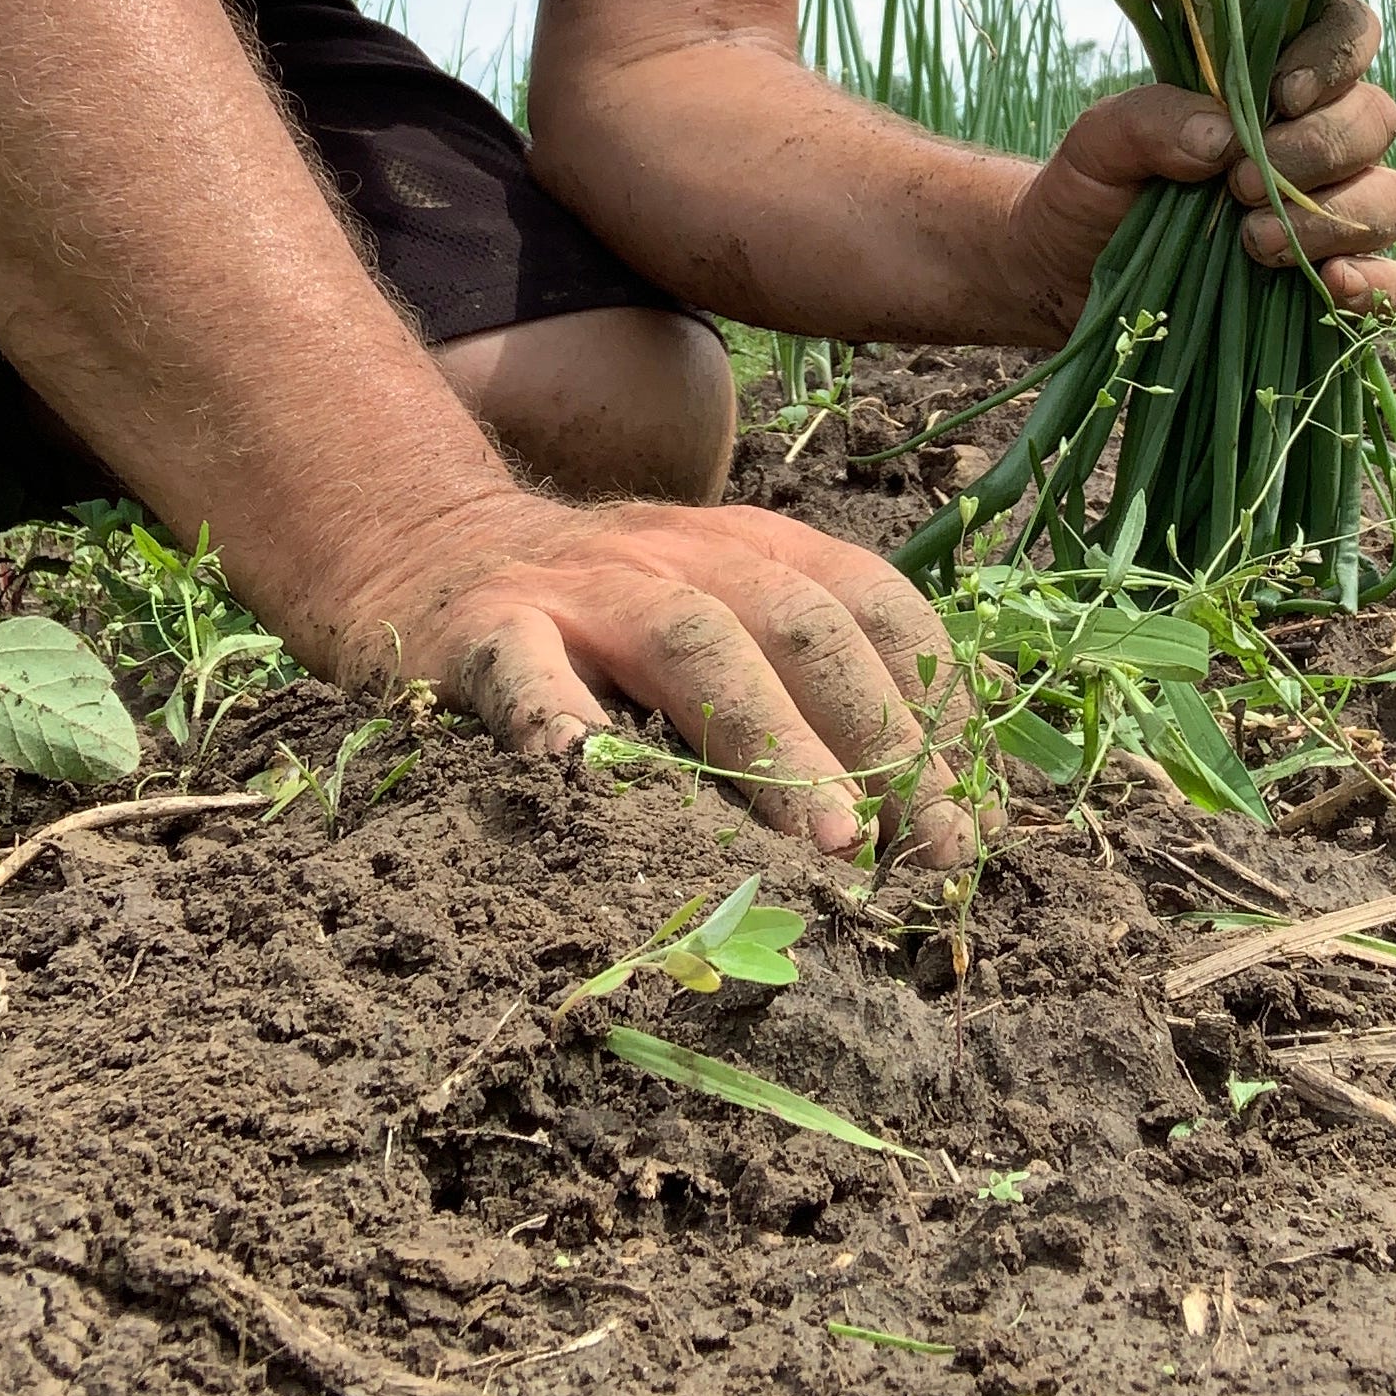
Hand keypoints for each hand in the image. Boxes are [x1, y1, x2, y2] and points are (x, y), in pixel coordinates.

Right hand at [340, 500, 989, 870]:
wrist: (418, 547)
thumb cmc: (601, 622)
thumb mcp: (717, 616)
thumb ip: (812, 682)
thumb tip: (950, 808)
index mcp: (755, 550)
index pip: (873, 606)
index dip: (936, 706)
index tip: (978, 818)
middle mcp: (681, 553)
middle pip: (804, 624)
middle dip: (884, 736)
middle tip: (928, 848)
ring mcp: (580, 586)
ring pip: (692, 641)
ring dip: (771, 737)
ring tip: (827, 838)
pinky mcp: (479, 630)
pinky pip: (523, 671)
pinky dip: (558, 716)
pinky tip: (592, 776)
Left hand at [1000, 0, 1395, 333]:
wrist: (1069, 275)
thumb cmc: (1091, 189)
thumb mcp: (1099, 141)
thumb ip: (1150, 120)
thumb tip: (1224, 134)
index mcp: (1273, 86)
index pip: (1347, 34)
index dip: (1334, 55)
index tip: (1281, 93)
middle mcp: (1320, 143)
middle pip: (1376, 118)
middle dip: (1318, 149)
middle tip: (1238, 185)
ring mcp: (1335, 215)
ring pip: (1392, 196)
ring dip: (1332, 218)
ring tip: (1254, 243)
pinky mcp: (1334, 286)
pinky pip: (1395, 284)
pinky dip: (1375, 284)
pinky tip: (1328, 285)